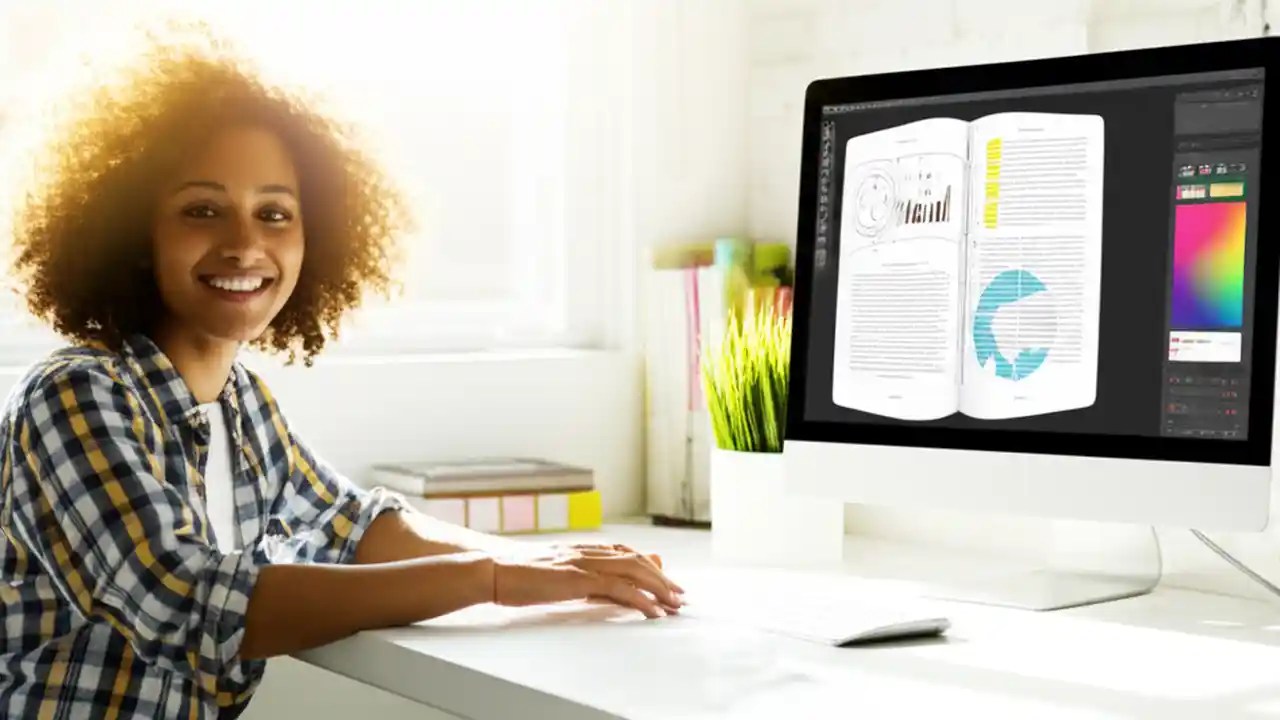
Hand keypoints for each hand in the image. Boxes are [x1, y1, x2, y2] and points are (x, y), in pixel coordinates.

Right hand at [492, 543, 684, 618]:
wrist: (492, 570)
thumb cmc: (515, 575)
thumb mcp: (551, 572)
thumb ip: (576, 574)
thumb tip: (600, 582)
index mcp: (579, 549)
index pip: (624, 552)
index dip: (648, 564)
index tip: (665, 579)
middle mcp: (586, 551)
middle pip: (635, 560)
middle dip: (661, 577)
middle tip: (679, 595)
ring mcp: (583, 563)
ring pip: (633, 571)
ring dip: (658, 587)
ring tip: (674, 604)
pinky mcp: (578, 580)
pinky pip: (618, 588)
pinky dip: (640, 599)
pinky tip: (652, 612)